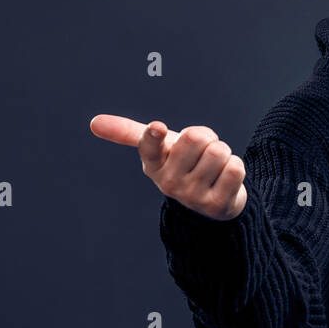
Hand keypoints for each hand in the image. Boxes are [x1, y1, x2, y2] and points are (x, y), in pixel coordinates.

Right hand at [89, 114, 247, 220]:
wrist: (211, 199)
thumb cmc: (183, 164)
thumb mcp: (160, 148)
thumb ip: (130, 133)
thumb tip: (93, 122)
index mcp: (152, 165)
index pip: (150, 146)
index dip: (155, 135)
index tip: (157, 127)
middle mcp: (168, 183)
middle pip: (197, 137)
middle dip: (207, 138)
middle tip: (201, 153)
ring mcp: (192, 196)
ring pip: (219, 151)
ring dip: (223, 153)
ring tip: (213, 166)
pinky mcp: (217, 205)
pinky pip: (235, 168)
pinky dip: (235, 168)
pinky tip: (225, 179)